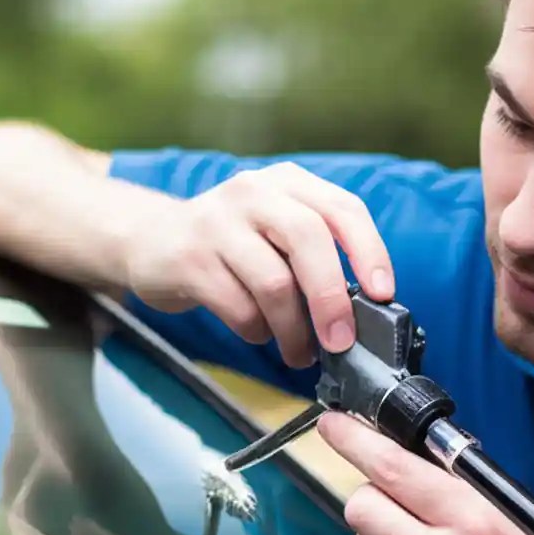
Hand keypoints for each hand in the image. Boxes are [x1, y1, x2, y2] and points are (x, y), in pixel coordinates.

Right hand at [122, 162, 395, 367]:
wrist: (150, 240)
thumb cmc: (233, 244)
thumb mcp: (277, 230)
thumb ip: (318, 254)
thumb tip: (365, 310)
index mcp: (288, 183)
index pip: (343, 208)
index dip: (370, 251)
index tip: (383, 294)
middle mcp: (254, 192)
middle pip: (309, 239)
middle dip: (332, 298)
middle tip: (341, 341)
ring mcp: (217, 222)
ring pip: (274, 283)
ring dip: (294, 330)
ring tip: (300, 351)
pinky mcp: (189, 258)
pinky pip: (239, 307)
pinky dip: (258, 330)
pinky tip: (259, 332)